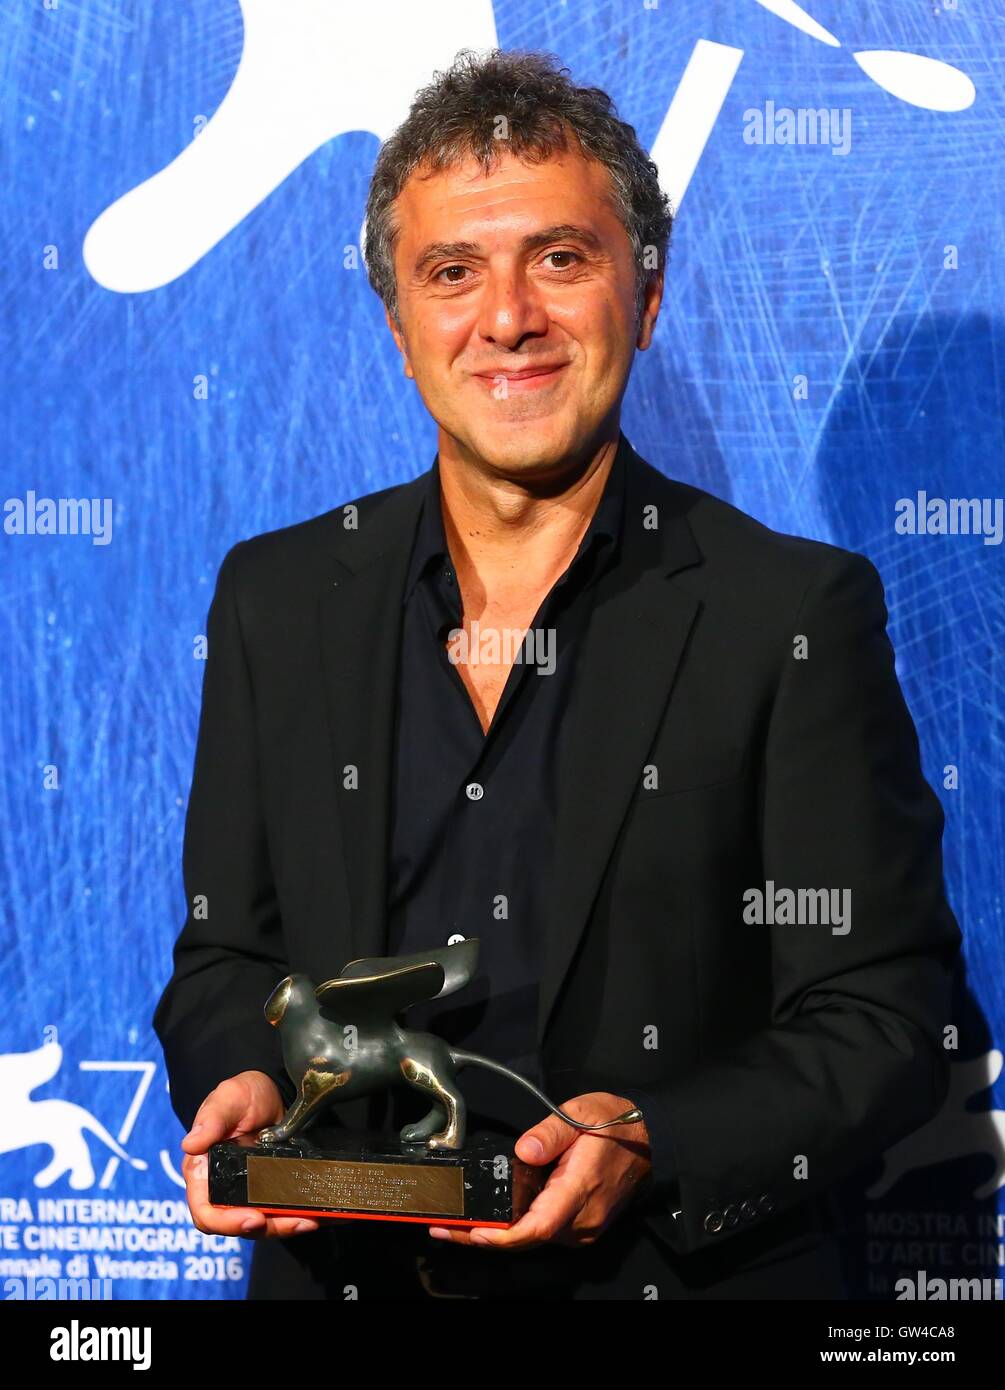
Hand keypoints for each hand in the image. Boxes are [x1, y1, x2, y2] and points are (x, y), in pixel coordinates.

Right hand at [181, 1070, 320, 1239]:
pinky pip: (278, 1213)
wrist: (274, 1090)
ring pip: (261, 1224)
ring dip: (283, 1226)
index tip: (251, 1217)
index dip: (225, 1222)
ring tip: (307, 1221)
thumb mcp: (228, 1098)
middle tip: (290, 1221)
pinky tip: (314, 1215)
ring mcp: (248, 1192)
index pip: (205, 1211)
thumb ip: (212, 1118)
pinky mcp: (270, 1191)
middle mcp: (223, 1188)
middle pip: (235, 1224)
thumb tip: (191, 1144)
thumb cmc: (244, 1094)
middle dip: (262, 1228)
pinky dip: (295, 1217)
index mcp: (204, 1172)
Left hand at [428, 1092, 650, 1250]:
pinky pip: (544, 1232)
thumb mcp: (581, 1113)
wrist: (650, 1140)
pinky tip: (492, 1219)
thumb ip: (550, 1133)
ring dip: (497, 1234)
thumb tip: (523, 1151)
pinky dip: (515, 1229)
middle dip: (484, 1236)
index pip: (536, 1227)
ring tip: (458, 1223)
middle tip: (444, 1225)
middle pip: (527, 1238)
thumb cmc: (615, 1125)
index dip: (502, 1236)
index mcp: (579, 1190)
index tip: (471, 1232)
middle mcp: (581, 1219)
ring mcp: (583, 1227)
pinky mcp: (581, 1225)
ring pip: (534, 1238)